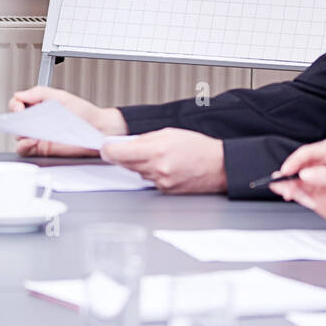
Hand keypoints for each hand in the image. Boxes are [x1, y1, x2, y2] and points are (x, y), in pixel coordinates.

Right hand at [8, 85, 126, 158]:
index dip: (15, 105)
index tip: (19, 106)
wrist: (99, 128)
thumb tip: (19, 94)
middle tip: (21, 118)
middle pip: (14, 121)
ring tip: (30, 130)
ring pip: (18, 136)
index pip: (17, 105)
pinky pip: (25, 150)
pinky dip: (24, 146)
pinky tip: (32, 140)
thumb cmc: (84, 112)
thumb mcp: (61, 96)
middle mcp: (36, 122)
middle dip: (14, 120)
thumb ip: (39, 93)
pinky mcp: (42, 149)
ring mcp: (38, 136)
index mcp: (38, 107)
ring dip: (19, 133)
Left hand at [102, 128, 225, 193]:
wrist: (219, 166)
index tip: (106, 148)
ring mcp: (160, 183)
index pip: (118, 154)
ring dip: (141, 165)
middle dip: (126, 156)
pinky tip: (166, 167)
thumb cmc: (198, 147)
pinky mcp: (165, 192)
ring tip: (159, 157)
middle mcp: (157, 169)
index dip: (108, 151)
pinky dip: (152, 174)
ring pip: (137, 173)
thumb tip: (125, 143)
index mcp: (156, 150)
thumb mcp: (170, 133)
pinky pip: (149, 182)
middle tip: (132, 149)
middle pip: (125, 164)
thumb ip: (144, 138)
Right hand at [269, 140, 325, 226]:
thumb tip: (305, 173)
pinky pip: (292, 189)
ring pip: (291, 178)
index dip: (294, 161)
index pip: (306, 153)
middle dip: (288, 178)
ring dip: (289, 188)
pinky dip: (290, 193)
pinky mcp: (307, 189)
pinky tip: (292, 197)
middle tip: (288, 189)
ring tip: (293, 196)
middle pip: (295, 165)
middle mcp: (318, 162)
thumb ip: (325, 176)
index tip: (286, 171)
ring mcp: (311, 176)